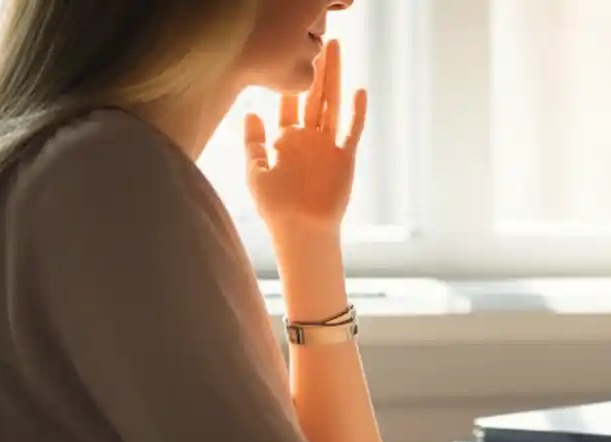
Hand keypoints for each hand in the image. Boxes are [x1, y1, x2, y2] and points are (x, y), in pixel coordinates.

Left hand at [244, 39, 366, 244]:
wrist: (300, 230)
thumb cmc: (275, 207)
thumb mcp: (255, 171)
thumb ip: (253, 142)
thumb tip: (251, 112)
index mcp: (287, 141)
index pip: (290, 103)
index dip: (292, 80)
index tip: (295, 55)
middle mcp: (309, 140)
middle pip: (315, 96)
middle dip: (319, 69)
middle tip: (325, 41)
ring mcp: (328, 147)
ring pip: (333, 105)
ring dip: (336, 78)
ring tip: (338, 52)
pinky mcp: (344, 158)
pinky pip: (352, 131)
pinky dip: (356, 112)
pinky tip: (359, 91)